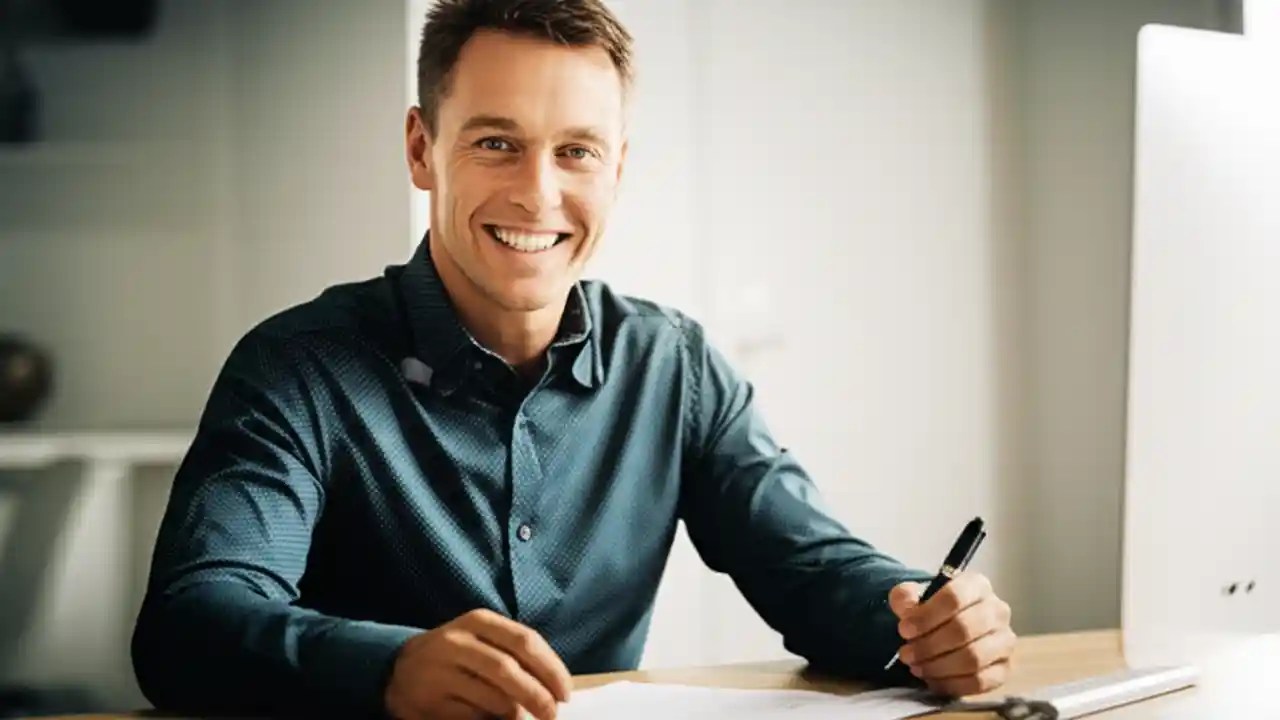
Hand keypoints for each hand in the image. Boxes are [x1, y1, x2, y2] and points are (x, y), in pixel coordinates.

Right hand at [384, 608, 572, 719]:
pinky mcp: (429, 701)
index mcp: (479, 621)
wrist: (400, 668)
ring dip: (514, 713)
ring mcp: (440, 671)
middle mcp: (457, 642)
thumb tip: (555, 686)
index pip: (524, 641)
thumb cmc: (459, 654)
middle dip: (537, 695)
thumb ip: (516, 654)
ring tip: (521, 716)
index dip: (551, 668)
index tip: (566, 692)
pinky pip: (472, 717)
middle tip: (552, 714)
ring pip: (491, 697)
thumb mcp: (484, 640)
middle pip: (508, 670)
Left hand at [888, 572, 1015, 696]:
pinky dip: (951, 684)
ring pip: (973, 658)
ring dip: (938, 666)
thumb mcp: (914, 595)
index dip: (926, 616)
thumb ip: (905, 597)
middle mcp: (997, 611)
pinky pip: (980, 681)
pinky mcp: (1004, 669)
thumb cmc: (933, 609)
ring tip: (916, 666)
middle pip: (964, 630)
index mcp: (977, 585)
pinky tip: (931, 680)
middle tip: (906, 653)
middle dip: (929, 645)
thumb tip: (906, 609)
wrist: (950, 626)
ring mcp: (1004, 641)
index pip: (954, 597)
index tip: (904, 630)